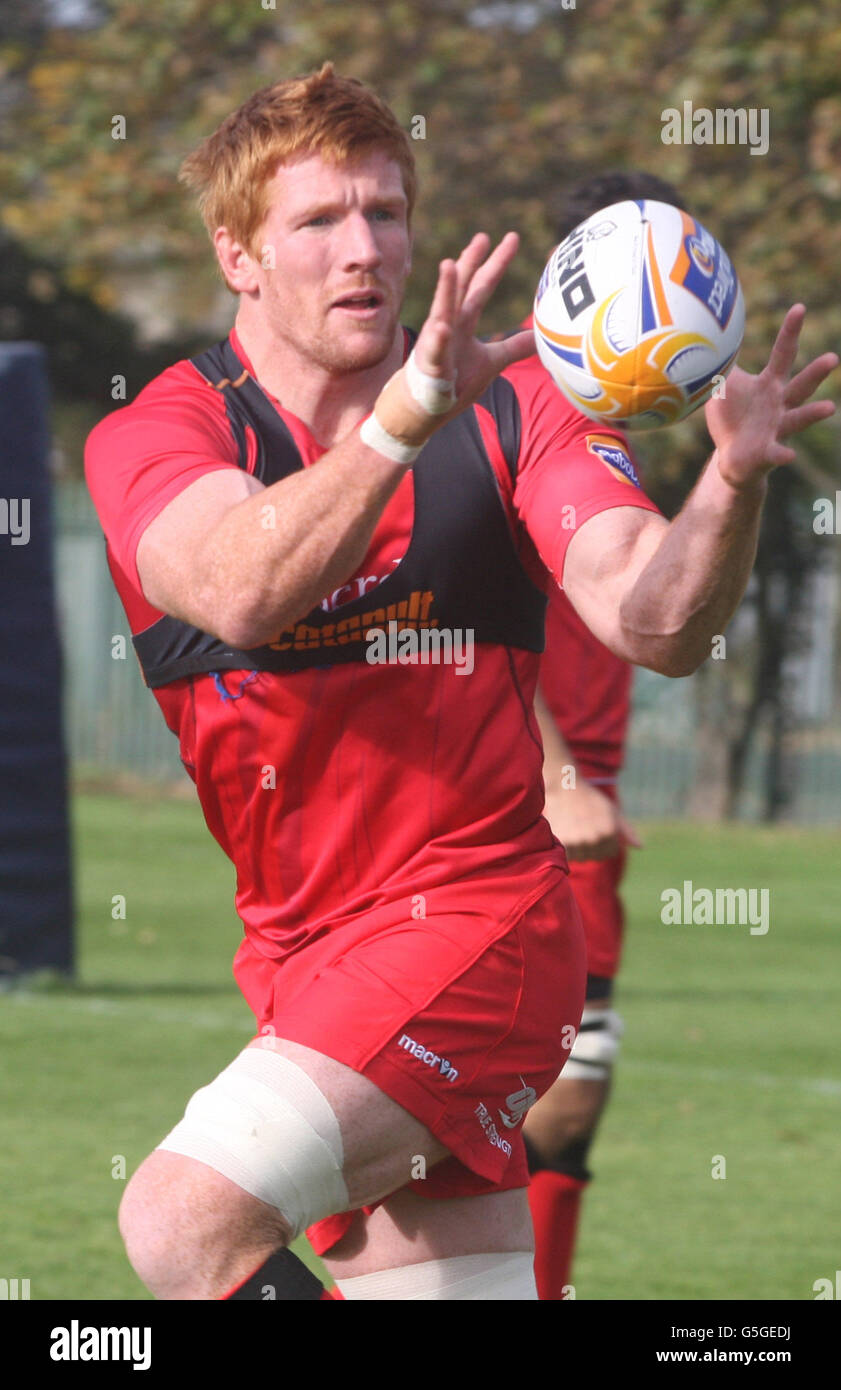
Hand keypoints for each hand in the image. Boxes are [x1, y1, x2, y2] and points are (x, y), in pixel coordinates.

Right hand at [413, 232, 533, 409]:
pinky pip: (434, 352)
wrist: (422, 409)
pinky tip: (440, 327)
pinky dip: (436, 340)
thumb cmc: (454, 382)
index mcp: (464, 321)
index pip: (481, 285)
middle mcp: (448, 325)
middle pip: (462, 289)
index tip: (511, 238)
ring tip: (450, 264)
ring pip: (441, 312)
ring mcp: (436, 343)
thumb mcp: (489, 363)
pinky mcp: (429, 365)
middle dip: (471, 263)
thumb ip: (512, 347)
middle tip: (482, 236)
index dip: (495, 262)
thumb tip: (539, 338)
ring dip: (445, 289)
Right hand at [543, 778, 641, 861]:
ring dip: (580, 850)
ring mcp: (578, 841)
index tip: (596, 829)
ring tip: (576, 831)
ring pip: (582, 858)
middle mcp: (595, 838)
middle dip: (593, 847)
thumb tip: (641, 847)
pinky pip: (570, 856)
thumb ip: (627, 831)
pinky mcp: (564, 842)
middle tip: (585, 829)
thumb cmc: (592, 799)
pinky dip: (568, 849)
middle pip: (596, 857)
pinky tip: (568, 834)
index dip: (605, 842)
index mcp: (609, 831)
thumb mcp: (613, 812)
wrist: (565, 788)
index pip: (610, 852)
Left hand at [705, 305, 837, 488]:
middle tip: (833, 358)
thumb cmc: (732, 416)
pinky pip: (777, 452)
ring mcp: (778, 428)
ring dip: (814, 413)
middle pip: (801, 385)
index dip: (791, 331)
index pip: (783, 353)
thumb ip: (720, 362)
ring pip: (799, 418)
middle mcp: (781, 404)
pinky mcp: (768, 452)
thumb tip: (706, 332)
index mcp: (770, 384)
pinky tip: (790, 455)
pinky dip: (783, 454)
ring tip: (830, 407)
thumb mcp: (722, 385)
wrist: (733, 456)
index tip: (800, 308)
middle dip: (817, 372)